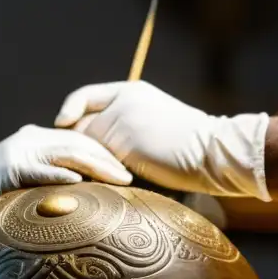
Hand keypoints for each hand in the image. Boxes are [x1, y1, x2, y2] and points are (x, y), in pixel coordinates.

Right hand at [0, 124, 132, 233]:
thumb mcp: (24, 175)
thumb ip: (49, 173)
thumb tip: (84, 188)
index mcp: (36, 139)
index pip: (79, 140)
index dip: (104, 153)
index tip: (126, 169)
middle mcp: (31, 139)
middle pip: (78, 144)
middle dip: (107, 159)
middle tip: (129, 176)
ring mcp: (20, 152)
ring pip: (66, 153)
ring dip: (95, 166)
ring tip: (117, 178)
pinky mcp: (9, 168)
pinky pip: (40, 171)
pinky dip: (60, 176)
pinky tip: (80, 183)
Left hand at [54, 80, 270, 199]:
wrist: (214, 152)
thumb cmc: (189, 146)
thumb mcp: (154, 122)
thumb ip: (125, 124)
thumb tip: (95, 147)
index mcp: (132, 92)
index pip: (87, 97)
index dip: (72, 111)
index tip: (63, 126)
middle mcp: (123, 101)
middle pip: (82, 125)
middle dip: (78, 147)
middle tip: (70, 165)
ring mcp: (123, 120)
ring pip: (88, 145)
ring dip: (86, 164)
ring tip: (84, 180)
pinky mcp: (124, 142)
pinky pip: (97, 161)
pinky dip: (94, 174)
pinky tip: (97, 186)